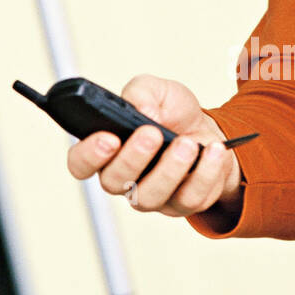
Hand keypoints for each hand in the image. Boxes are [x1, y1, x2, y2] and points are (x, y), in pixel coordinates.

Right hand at [66, 73, 242, 223]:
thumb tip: (142, 110)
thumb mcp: (156, 90)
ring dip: (171, 168)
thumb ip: (142, 92)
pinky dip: (205, 173)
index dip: (89, 155)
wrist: (208, 130)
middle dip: (133, 158)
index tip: (109, 138)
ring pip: (150, 196)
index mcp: (107, 151)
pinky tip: (214, 151)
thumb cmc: (172, 114)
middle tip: (152, 133)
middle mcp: (124, 179)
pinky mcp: (182, 204)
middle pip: (113, 183)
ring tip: (189, 143)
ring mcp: (152, 195)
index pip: (80, 163)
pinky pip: (190, 198)